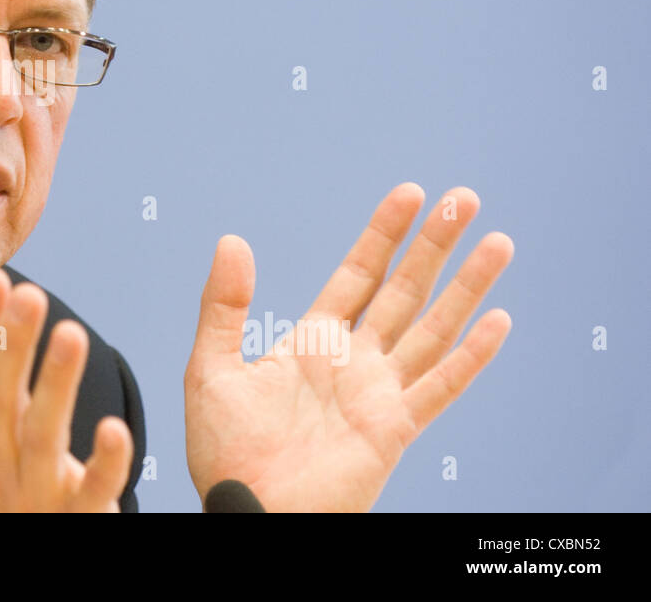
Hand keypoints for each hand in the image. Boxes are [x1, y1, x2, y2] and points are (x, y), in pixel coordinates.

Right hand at [0, 266, 133, 511]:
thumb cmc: (5, 480)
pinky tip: (115, 428)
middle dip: (10, 346)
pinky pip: (89, 493)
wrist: (23, 555)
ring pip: (40, 438)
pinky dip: (104, 464)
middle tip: (30, 293)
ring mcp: (34, 491)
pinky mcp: (75, 517)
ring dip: (54, 385)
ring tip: (72, 333)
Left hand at [185, 183, 512, 511]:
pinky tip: (498, 321)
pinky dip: (471, 357)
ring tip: (497, 242)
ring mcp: (378, 394)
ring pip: (432, 328)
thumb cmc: (226, 453)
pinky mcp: (393, 430)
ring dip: (466, 287)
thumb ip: (223, 306)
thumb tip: (232, 240)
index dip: (384, 235)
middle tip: (464, 199)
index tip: (409, 194)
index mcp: (312, 343)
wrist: (248, 514)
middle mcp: (353, 362)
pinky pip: (440, 387)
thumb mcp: (210, 368)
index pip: (358, 275)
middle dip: (434, 246)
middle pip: (404, 291)